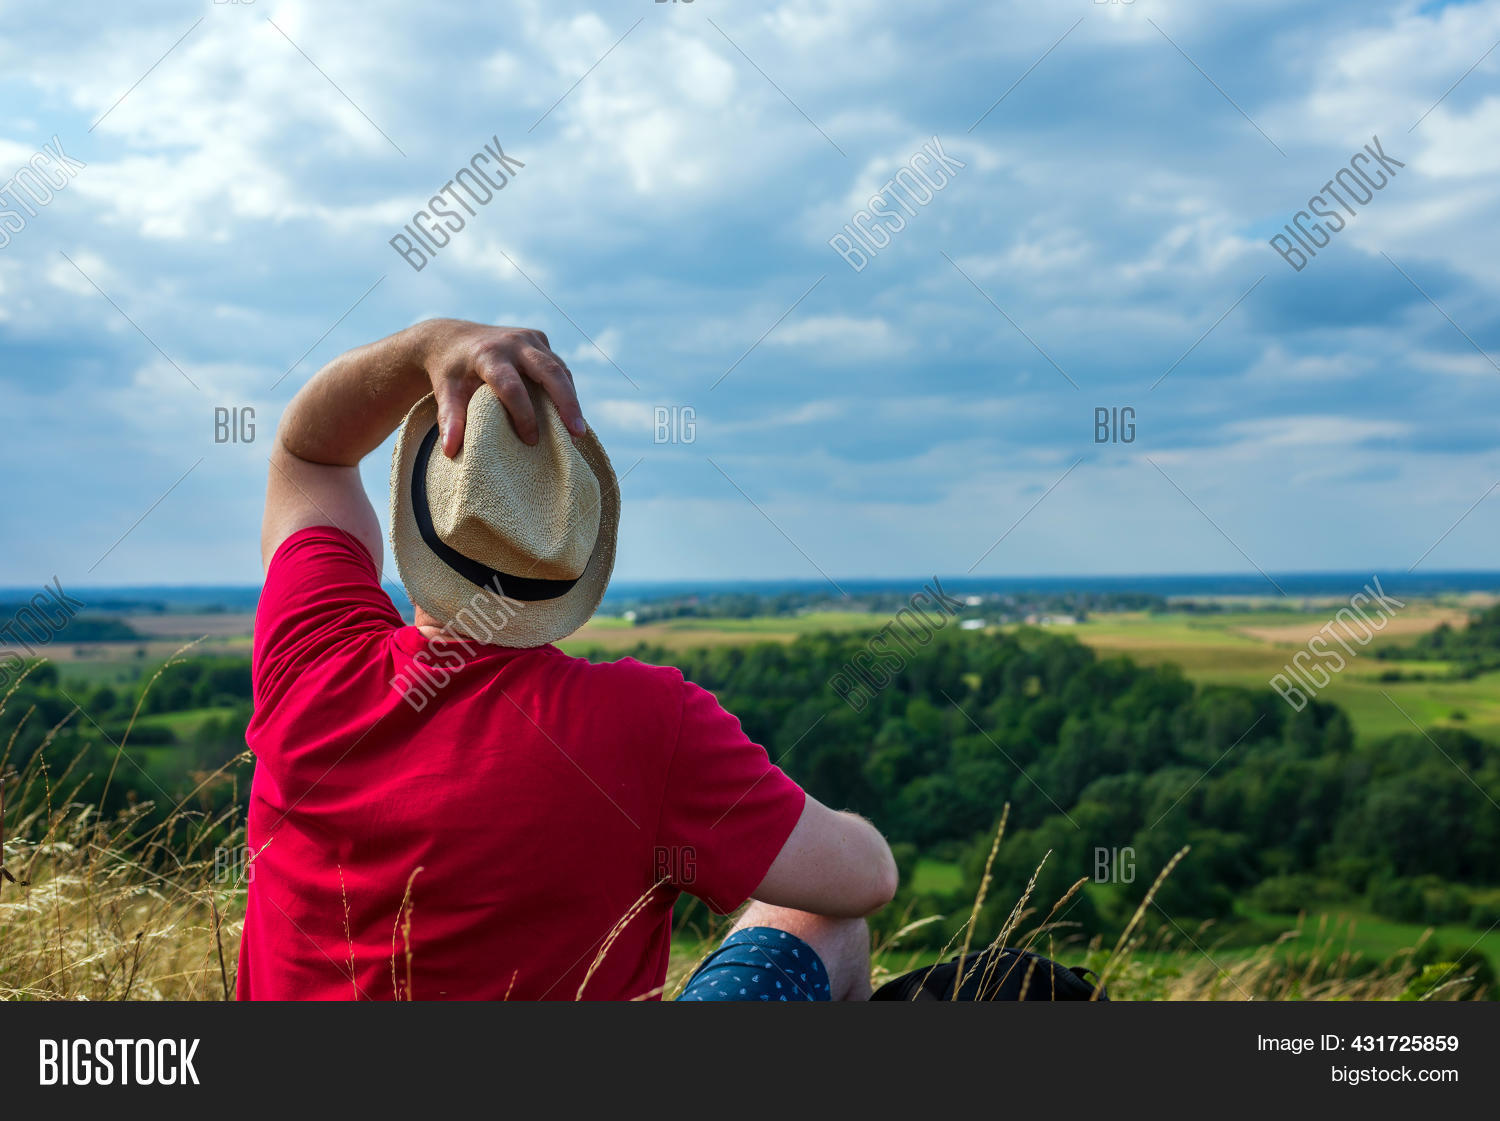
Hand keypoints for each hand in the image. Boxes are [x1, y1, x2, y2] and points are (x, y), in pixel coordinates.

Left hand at [418, 319, 584, 455]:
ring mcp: (529, 337)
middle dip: (566, 403)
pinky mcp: (538, 339)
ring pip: (559, 369)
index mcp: (488, 354)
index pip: (511, 386)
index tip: (531, 440)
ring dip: (572, 399)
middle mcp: (512, 342)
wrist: (451, 337)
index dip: (524, 414)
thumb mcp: (445, 393)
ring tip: (577, 431)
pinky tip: (568, 415)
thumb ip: (449, 420)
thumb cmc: (449, 372)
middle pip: (549, 371)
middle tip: (576, 434)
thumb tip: (450, 452)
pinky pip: (558, 366)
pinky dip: (566, 390)